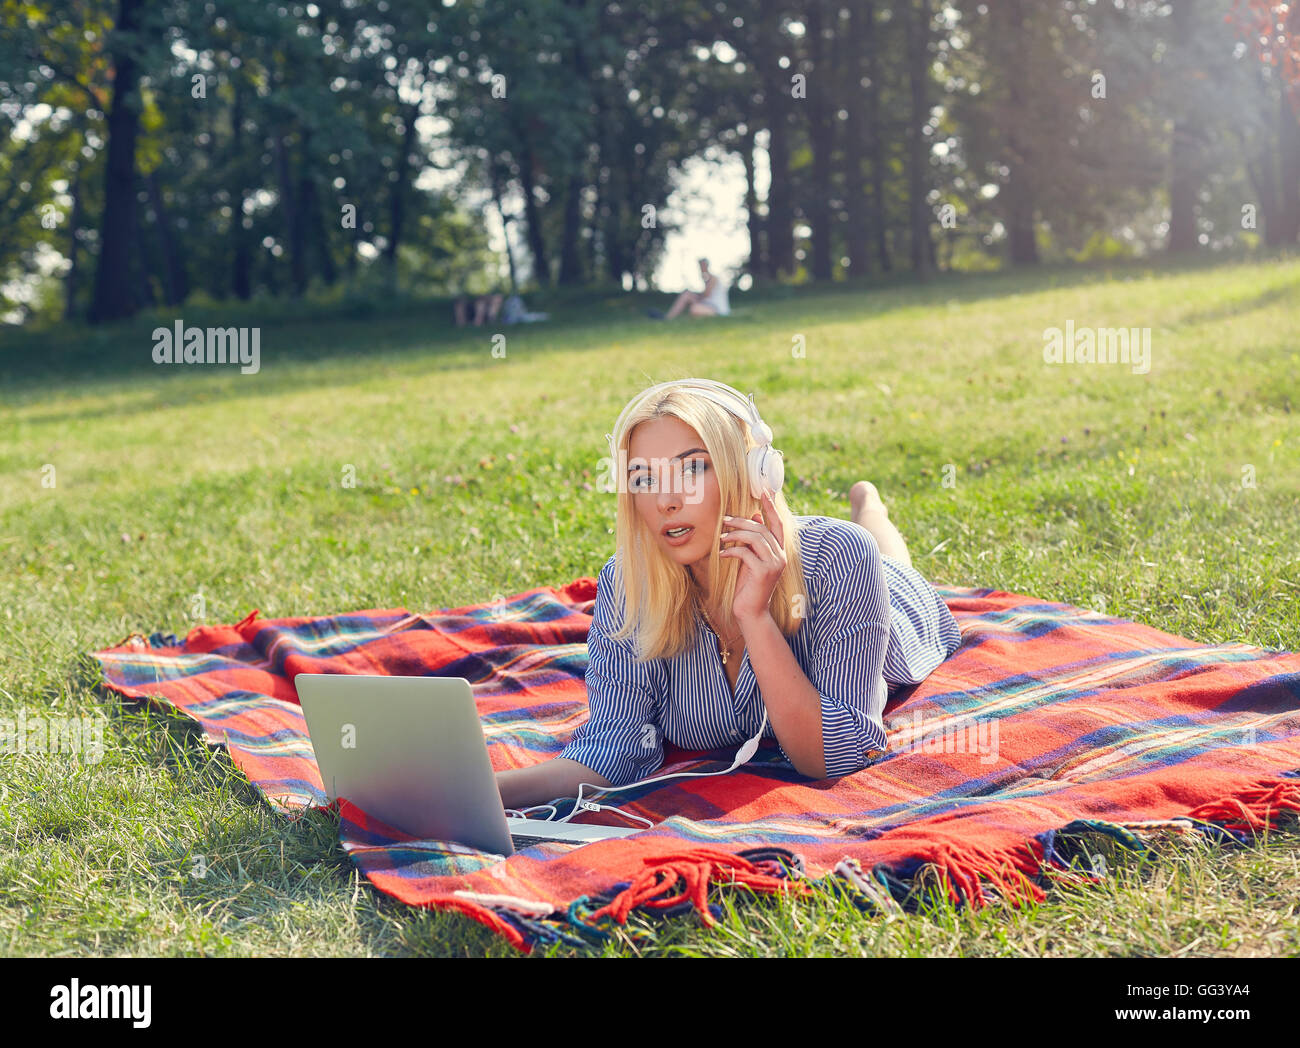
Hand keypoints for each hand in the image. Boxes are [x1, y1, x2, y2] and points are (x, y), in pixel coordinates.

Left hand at [719, 489, 786, 625]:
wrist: (751, 612)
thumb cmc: (748, 586)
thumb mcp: (751, 559)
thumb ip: (755, 541)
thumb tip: (754, 517)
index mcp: (779, 551)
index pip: (777, 523)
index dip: (771, 506)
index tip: (765, 490)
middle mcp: (780, 556)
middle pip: (762, 529)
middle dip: (742, 521)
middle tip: (724, 519)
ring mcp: (774, 564)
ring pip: (755, 538)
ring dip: (735, 534)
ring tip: (721, 537)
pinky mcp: (763, 573)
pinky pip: (746, 554)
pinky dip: (731, 551)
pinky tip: (722, 555)